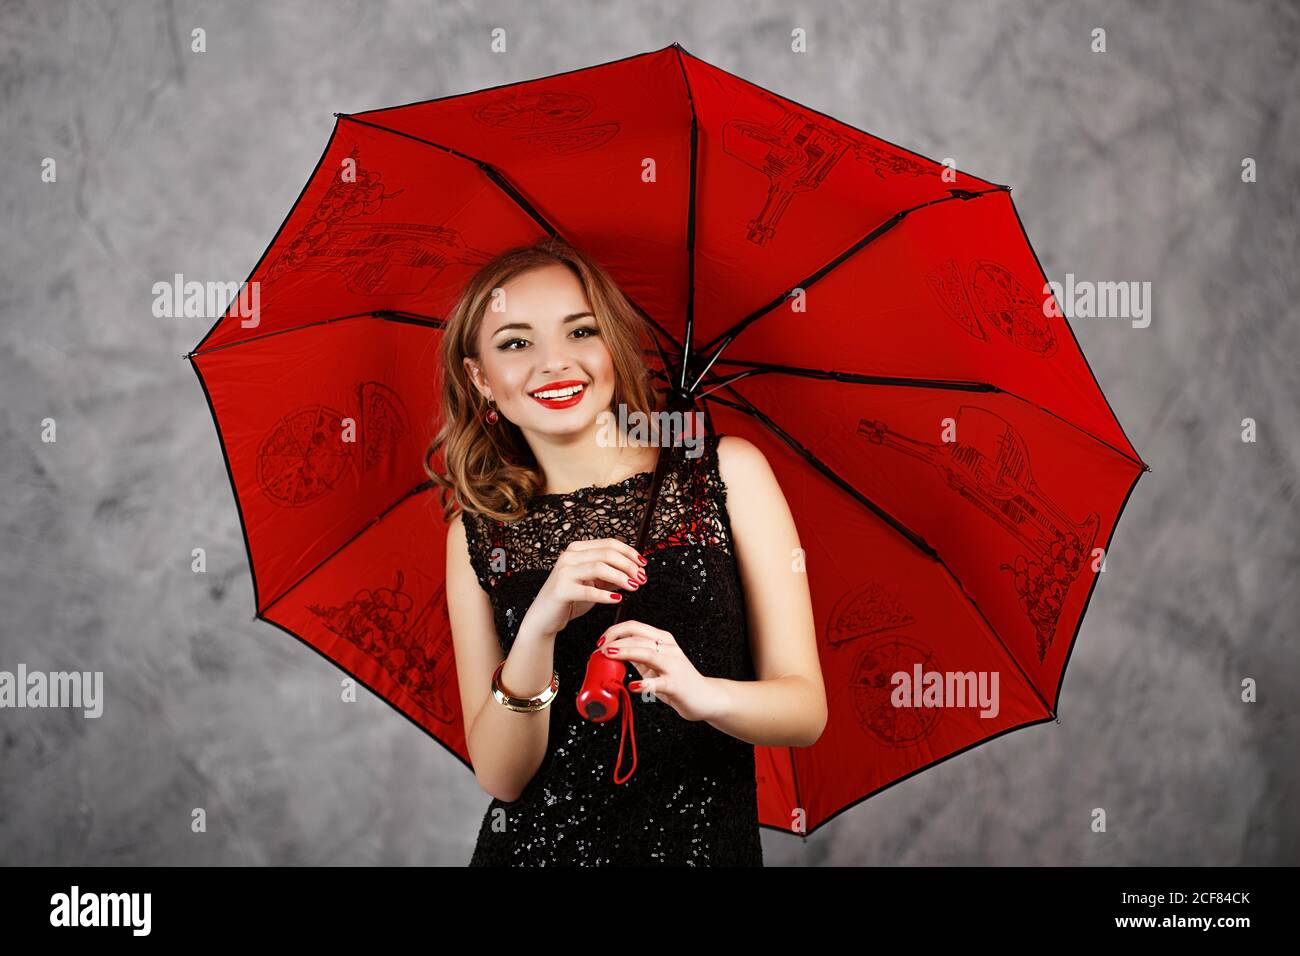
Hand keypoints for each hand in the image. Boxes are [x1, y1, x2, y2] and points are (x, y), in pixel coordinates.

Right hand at [519, 537, 647, 639]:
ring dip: (621, 577)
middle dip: (629, 565)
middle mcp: (569, 556)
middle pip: (607, 553)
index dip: (630, 553)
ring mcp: (564, 571)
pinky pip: (589, 590)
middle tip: (642, 578)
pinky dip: (606, 595)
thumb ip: (611, 575)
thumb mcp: (594, 583)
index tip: (644, 564)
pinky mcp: (561, 589)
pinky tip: (617, 599)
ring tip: (634, 587)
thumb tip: (637, 570)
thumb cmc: (570, 599)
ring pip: (600, 567)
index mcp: (578, 549)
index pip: (610, 544)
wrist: (544, 617)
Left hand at [597, 621, 722, 722]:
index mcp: (663, 640)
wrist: (706, 697)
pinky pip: (657, 682)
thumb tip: (613, 653)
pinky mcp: (676, 684)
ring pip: (646, 652)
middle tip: (599, 650)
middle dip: (614, 641)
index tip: (600, 641)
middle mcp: (669, 648)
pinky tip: (632, 686)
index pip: (635, 626)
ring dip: (625, 652)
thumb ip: (639, 657)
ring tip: (608, 655)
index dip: (614, 631)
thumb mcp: (656, 664)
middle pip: (638, 637)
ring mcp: (673, 665)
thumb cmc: (679, 680)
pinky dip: (643, 684)